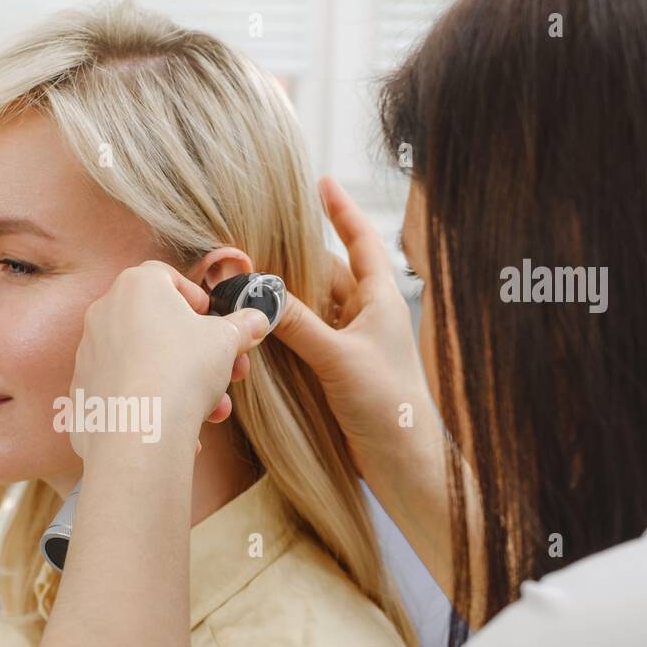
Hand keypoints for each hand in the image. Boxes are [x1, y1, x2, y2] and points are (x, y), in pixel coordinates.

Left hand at [68, 261, 269, 461]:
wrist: (138, 430)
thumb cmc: (182, 371)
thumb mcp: (227, 341)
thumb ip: (242, 326)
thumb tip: (257, 320)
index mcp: (136, 286)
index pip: (168, 278)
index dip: (197, 298)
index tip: (215, 323)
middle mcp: (104, 312)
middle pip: (160, 326)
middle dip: (200, 352)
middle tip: (230, 372)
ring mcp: (89, 352)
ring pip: (146, 361)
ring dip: (183, 382)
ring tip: (214, 410)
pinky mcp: (83, 389)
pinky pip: (127, 390)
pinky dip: (153, 403)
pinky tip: (181, 428)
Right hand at [273, 177, 442, 481]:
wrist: (402, 463)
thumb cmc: (387, 405)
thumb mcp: (339, 359)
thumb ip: (298, 324)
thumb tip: (258, 293)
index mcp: (381, 300)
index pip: (360, 243)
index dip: (341, 212)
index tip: (322, 183)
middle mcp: (365, 316)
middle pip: (325, 273)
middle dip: (292, 259)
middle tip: (251, 245)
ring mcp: (350, 344)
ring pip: (310, 307)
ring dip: (283, 298)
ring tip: (244, 281)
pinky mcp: (335, 371)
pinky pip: (304, 338)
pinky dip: (283, 330)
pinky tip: (257, 328)